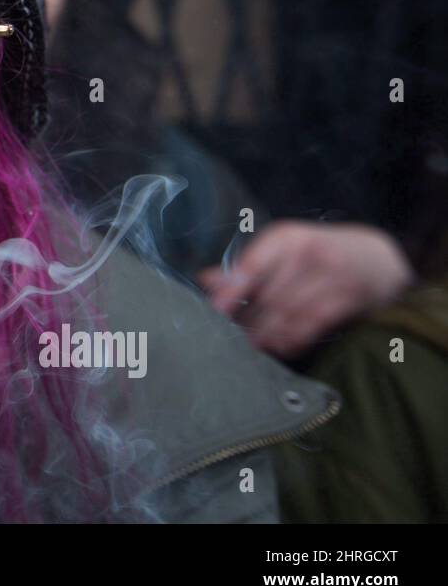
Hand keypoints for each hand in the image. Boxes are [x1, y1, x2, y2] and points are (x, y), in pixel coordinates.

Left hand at [199, 220, 413, 358]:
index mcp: (287, 238)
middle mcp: (310, 254)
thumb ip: (247, 267)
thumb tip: (204, 280)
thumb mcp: (285, 251)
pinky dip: (292, 339)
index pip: (253, 265)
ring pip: (289, 313)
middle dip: (249, 319)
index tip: (215, 310)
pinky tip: (280, 347)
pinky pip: (313, 325)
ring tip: (252, 346)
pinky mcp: (350, 299)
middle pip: (269, 295)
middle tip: (231, 336)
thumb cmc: (319, 255)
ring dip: (267, 333)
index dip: (232, 289)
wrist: (381, 260)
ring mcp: (334, 276)